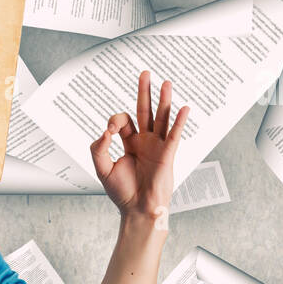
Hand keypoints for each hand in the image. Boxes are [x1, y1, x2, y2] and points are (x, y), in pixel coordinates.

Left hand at [90, 71, 188, 224]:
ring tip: (166, 83)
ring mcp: (157, 146)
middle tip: (145, 73)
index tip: (110, 130)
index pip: (123, 121)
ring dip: (164, 101)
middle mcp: (144, 141)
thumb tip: (105, 131)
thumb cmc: (122, 192)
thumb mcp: (102, 169)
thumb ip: (98, 148)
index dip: (115, 120)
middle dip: (144, 92)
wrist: (136, 210)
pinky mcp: (167, 155)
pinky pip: (174, 135)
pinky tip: (184, 109)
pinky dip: (178, 122)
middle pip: (145, 111)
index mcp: (129, 143)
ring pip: (161, 119)